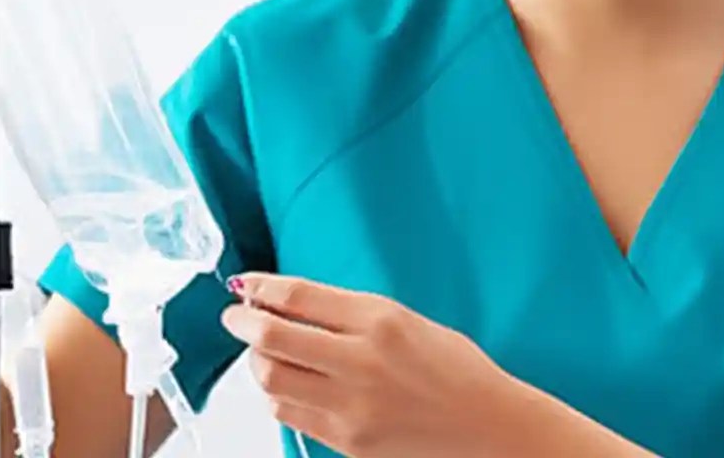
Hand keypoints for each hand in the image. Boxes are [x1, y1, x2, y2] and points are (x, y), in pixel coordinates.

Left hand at [222, 273, 522, 457]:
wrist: (488, 427)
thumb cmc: (458, 371)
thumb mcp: (408, 321)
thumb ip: (352, 314)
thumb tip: (294, 304)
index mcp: (381, 322)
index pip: (300, 298)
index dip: (262, 288)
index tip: (246, 285)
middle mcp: (362, 361)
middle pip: (272, 338)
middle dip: (242, 322)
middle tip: (235, 316)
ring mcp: (352, 405)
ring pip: (271, 379)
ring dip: (256, 362)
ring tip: (262, 353)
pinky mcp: (348, 440)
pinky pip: (289, 413)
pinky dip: (277, 394)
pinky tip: (286, 384)